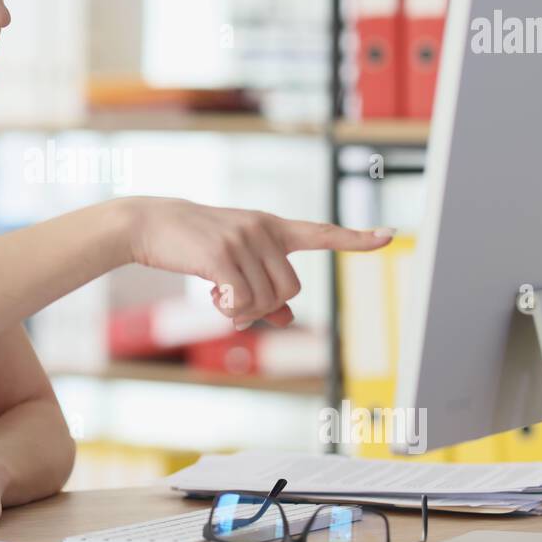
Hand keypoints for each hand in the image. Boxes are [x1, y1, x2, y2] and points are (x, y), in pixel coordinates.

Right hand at [120, 197, 393, 328]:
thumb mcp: (232, 261)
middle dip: (266, 306)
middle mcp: (263, 229)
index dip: (357, 239)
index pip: (322, 232)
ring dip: (244, 312)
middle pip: (290, 288)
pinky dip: (231, 310)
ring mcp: (244, 239)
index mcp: (271, 227)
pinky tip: (214, 298)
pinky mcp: (222, 255)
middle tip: (235, 307)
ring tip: (220, 298)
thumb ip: (263, 286)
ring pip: (267, 299)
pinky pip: (243, 301)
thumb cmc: (193, 244)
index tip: (390, 235)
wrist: (150, 223)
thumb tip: (287, 318)